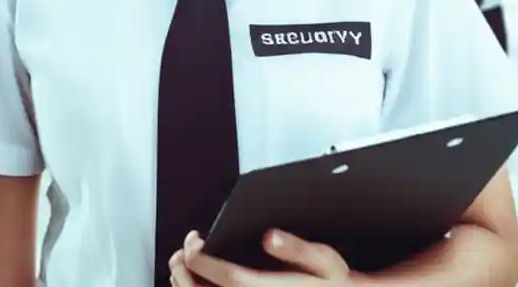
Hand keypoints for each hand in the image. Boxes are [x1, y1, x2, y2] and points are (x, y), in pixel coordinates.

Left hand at [169, 230, 361, 285]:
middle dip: (183, 269)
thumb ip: (296, 248)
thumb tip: (270, 237)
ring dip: (184, 285)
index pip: (221, 274)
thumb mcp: (324, 261)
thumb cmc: (334, 285)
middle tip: (183, 251)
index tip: (194, 240)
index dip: (199, 255)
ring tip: (184, 267)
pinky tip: (197, 286)